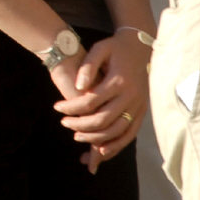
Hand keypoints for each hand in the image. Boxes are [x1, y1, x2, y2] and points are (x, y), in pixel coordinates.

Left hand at [53, 30, 150, 170]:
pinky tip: (100, 151)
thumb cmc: (115, 48)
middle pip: (102, 120)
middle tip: (64, 123)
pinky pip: (129, 134)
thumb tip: (79, 87)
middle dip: (80, 126)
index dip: (70, 108)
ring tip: (77, 136)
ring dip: (95, 139)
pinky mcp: (141, 112)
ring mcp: (138, 106)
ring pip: (116, 132)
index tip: (57, 107)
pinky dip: (115, 145)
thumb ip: (88, 66)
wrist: (140, 47)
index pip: (90, 102)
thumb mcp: (100, 49)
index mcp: (118, 81)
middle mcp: (130, 96)